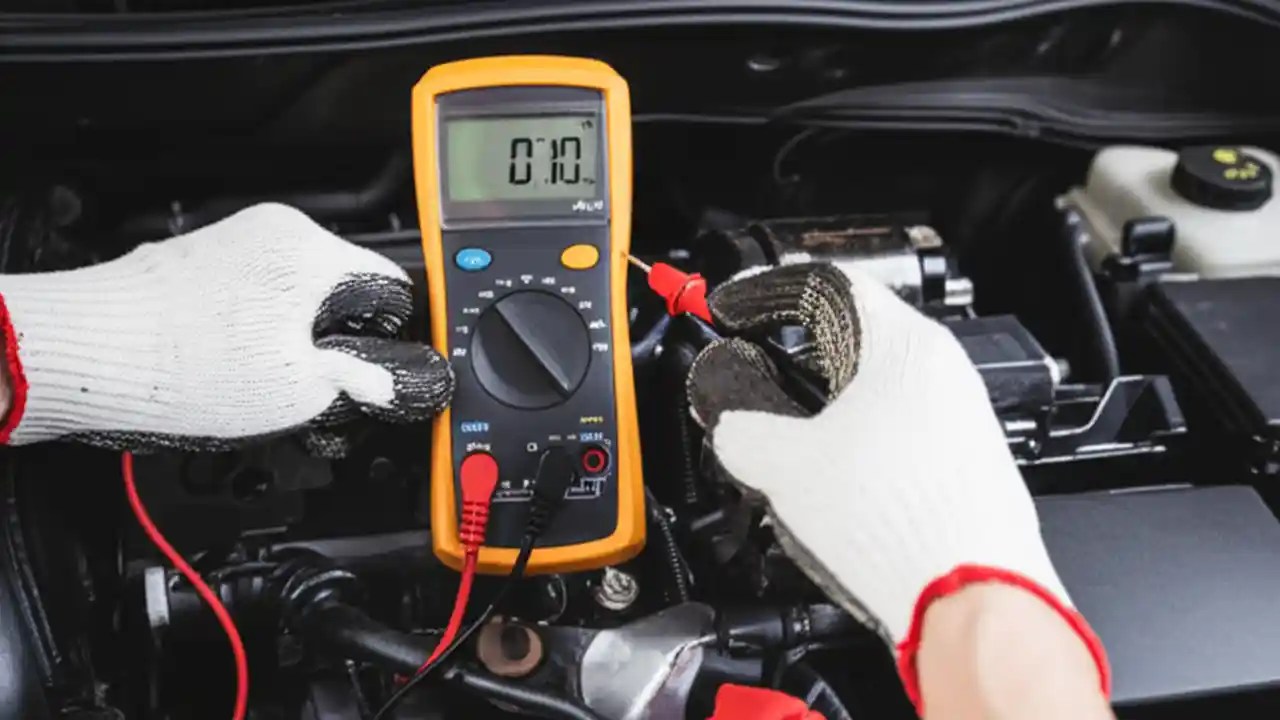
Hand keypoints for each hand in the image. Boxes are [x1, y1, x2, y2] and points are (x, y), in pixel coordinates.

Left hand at [0, 203, 452, 454]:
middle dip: (335, 344)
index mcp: (314, 249)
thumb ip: (362, 381)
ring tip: (261, 385)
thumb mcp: (301, 390)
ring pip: (293, 299)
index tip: (379, 373)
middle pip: (340, 294)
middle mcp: (276, 232)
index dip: (392, 340)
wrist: (84, 354)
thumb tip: (392, 383)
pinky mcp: (196, 263)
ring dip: (291, 342)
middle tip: (318, 393)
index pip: (393, 289)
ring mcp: (232, 244)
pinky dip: (251, 334)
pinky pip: (250, 299)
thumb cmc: (182, 363)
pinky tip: (227, 371)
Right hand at [686, 262, 1106, 706]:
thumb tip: (728, 421)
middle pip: (857, 341)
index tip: (741, 309)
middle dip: (798, 360)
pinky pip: (905, 440)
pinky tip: (841, 490)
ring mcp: (966, 421)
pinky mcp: (970, 469)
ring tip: (793, 448)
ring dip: (830, 412)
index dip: (772, 292)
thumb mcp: (786, 465)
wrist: (972, 597)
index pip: (833, 283)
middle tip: (758, 382)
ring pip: (881, 395)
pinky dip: (863, 451)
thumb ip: (742, 429)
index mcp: (907, 347)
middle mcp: (947, 373)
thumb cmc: (901, 520)